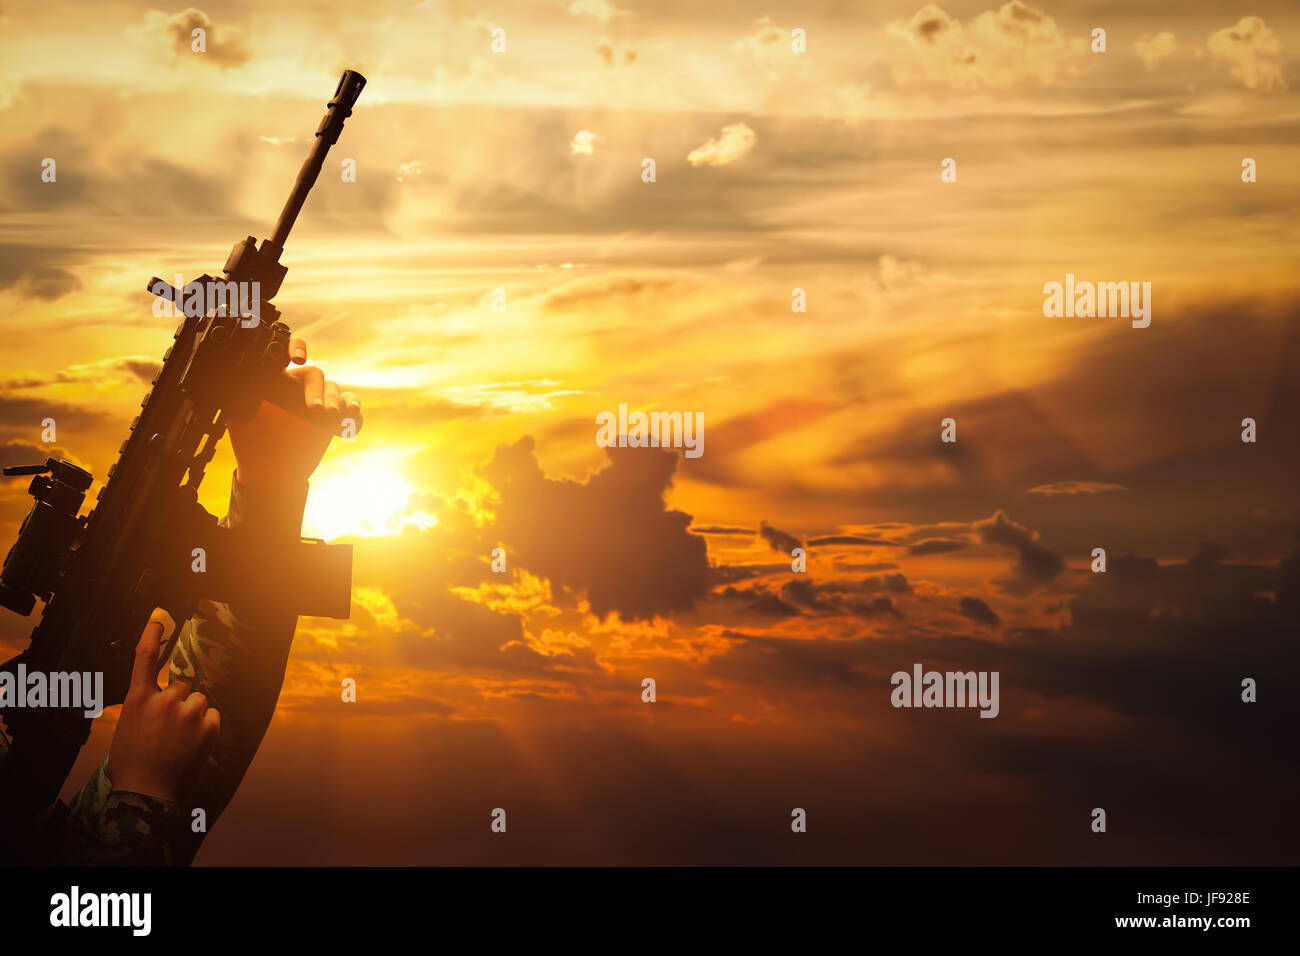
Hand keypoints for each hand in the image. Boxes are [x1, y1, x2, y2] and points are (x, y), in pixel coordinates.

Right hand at [107, 621, 219, 803]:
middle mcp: (164, 701)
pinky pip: (212, 716)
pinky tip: (193, 745)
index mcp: (138, 700)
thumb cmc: (131, 767)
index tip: (158, 620)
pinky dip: (206, 728)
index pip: (144, 659)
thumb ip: (142, 710)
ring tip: (180, 740)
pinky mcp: (208, 725)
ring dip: (194, 715)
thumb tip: (154, 707)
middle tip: (169, 730)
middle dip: (179, 703)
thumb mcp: (126, 730)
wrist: (147, 796)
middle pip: (182, 687)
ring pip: (198, 701)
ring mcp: (188, 712)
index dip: (151, 636)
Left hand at [227, 337, 362, 490]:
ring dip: (336, 400)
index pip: (289, 353)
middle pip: (316, 375)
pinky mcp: (335, 418)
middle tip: (316, 410)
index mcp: (278, 380)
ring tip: (332, 414)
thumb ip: (241, 393)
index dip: (296, 348)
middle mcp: (300, 387)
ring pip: (334, 389)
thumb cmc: (252, 442)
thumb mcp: (239, 414)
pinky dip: (354, 408)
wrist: (270, 472)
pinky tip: (352, 414)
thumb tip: (238, 371)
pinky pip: (350, 406)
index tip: (297, 359)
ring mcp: (319, 401)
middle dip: (317, 391)